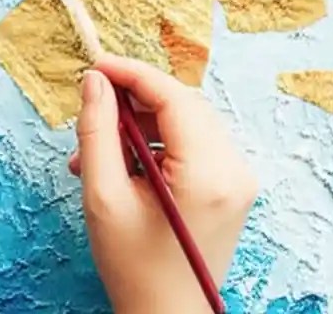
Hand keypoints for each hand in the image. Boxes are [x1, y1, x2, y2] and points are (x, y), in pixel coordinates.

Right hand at [69, 54, 257, 313]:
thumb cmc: (134, 268)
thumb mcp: (104, 196)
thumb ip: (98, 132)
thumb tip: (95, 82)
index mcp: (207, 173)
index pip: (172, 98)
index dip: (132, 75)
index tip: (96, 65)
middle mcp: (234, 170)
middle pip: (184, 106)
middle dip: (135, 100)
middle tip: (93, 107)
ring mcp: (239, 179)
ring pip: (189, 123)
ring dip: (143, 125)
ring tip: (97, 153)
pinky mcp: (233, 188)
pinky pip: (197, 145)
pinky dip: (160, 144)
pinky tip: (123, 164)